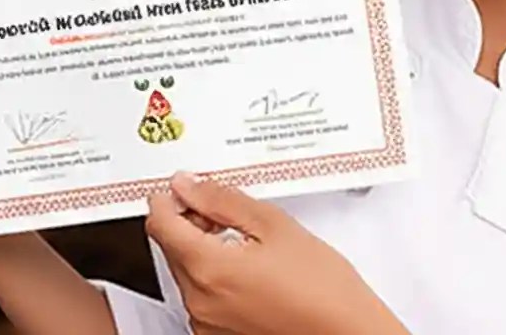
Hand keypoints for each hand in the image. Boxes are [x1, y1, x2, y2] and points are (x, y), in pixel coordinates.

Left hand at [145, 174, 406, 334]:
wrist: (346, 331)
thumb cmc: (321, 288)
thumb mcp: (274, 225)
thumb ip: (222, 200)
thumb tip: (188, 185)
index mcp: (208, 268)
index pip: (159, 222)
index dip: (170, 198)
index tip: (185, 188)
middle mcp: (198, 300)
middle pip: (171, 247)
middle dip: (192, 223)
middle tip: (227, 213)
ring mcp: (205, 322)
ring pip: (187, 271)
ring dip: (204, 250)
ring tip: (247, 243)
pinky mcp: (216, 334)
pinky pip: (201, 296)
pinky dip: (215, 278)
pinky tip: (250, 270)